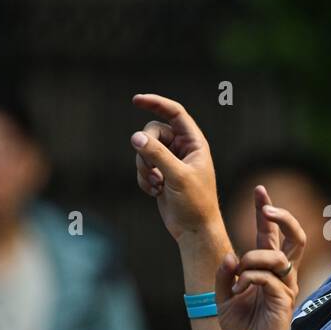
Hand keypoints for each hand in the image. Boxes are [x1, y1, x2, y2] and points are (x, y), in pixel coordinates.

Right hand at [130, 94, 223, 244]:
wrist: (194, 230)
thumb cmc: (195, 203)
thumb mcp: (177, 176)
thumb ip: (157, 154)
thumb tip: (135, 137)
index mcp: (194, 143)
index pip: (175, 113)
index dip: (156, 103)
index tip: (136, 99)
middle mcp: (183, 148)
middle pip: (152, 132)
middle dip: (146, 150)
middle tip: (152, 170)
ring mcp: (170, 161)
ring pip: (144, 150)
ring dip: (144, 168)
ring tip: (156, 185)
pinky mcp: (160, 174)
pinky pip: (142, 166)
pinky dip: (143, 179)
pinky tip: (155, 192)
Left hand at [216, 185, 305, 329]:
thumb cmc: (243, 328)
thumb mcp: (223, 297)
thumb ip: (225, 275)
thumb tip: (231, 256)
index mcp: (269, 270)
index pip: (271, 234)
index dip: (266, 211)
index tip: (260, 191)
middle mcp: (282, 275)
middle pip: (295, 237)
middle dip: (281, 217)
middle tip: (266, 209)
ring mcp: (286, 287)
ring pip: (277, 256)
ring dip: (252, 258)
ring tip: (237, 276)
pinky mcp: (284, 301)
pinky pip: (266, 278)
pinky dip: (248, 279)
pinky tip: (238, 291)